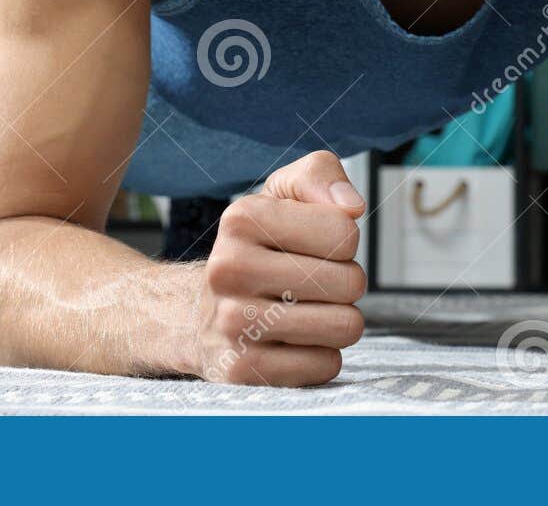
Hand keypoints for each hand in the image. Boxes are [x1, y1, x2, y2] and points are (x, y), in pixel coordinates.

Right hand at [190, 150, 367, 385]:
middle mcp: (228, 269)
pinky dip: (320, 356)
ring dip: (337, 321)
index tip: (313, 246)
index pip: (344, 231)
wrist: (195, 315)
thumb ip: (320, 175)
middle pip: (350, 282)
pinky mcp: (242, 371)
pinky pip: (325, 366)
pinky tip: (290, 343)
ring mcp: (231, 324)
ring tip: (304, 311)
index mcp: (241, 219)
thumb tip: (353, 206)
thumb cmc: (257, 249)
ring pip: (344, 326)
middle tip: (312, 284)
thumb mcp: (281, 195)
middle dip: (345, 283)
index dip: (343, 240)